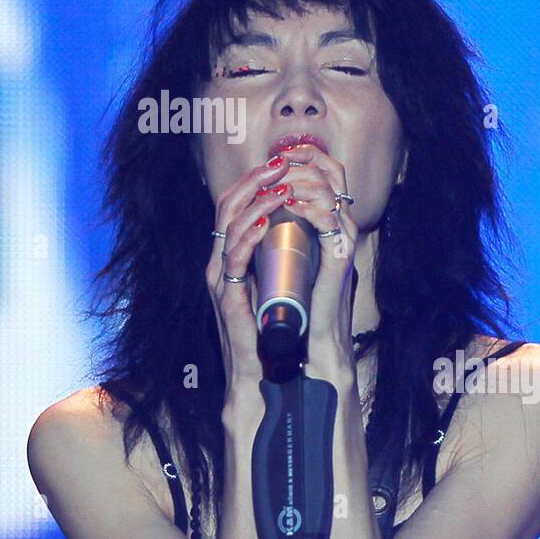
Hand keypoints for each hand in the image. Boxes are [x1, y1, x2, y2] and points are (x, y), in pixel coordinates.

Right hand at [205, 153, 293, 405]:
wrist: (269, 375)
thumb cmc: (281, 331)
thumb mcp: (286, 282)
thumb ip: (291, 255)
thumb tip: (318, 224)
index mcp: (234, 254)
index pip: (235, 203)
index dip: (255, 179)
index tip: (282, 162)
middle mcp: (221, 261)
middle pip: (226, 205)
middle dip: (253, 179)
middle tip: (279, 163)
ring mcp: (221, 278)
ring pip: (227, 224)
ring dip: (254, 199)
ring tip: (280, 186)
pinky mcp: (227, 297)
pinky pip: (233, 258)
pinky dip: (247, 235)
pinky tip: (264, 220)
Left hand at [278, 143, 358, 377]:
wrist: (311, 338)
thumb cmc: (297, 299)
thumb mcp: (289, 253)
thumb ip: (284, 228)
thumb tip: (261, 206)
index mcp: (332, 221)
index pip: (329, 172)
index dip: (307, 155)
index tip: (279, 155)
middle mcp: (343, 226)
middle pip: (334, 172)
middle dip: (303, 160)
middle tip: (276, 162)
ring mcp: (343, 240)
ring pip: (331, 191)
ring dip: (300, 180)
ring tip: (275, 184)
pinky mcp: (339, 259)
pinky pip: (330, 222)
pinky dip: (309, 208)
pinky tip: (288, 205)